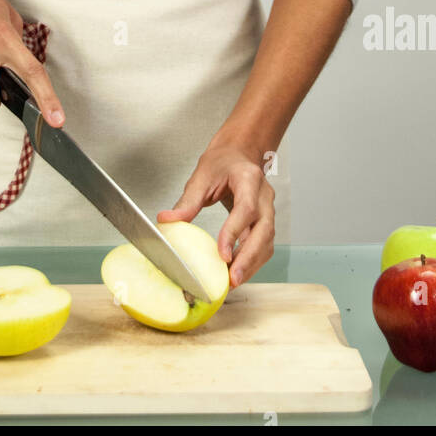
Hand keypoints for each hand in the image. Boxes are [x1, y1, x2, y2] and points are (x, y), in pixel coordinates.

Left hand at [157, 143, 274, 288]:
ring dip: (252, 264)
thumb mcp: (201, 176)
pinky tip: (238, 272)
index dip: (234, 233)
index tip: (222, 254)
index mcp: (249, 179)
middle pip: (264, 230)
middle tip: (233, 278)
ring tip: (234, 282)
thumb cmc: (223, 162)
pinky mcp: (265, 221)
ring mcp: (268, 209)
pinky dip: (253, 261)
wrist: (239, 154)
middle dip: (249, 258)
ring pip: (267, 241)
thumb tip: (167, 220)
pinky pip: (264, 245)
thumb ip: (188, 201)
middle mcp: (264, 195)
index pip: (245, 209)